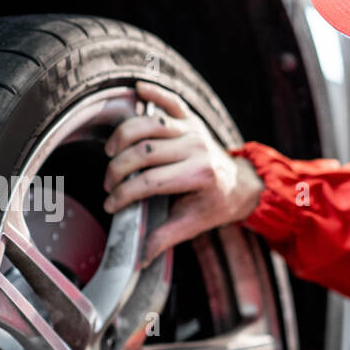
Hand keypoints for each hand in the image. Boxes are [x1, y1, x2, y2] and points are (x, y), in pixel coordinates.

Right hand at [103, 81, 265, 260]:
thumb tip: (139, 259)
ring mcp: (193, 129)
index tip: (111, 204)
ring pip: (147, 124)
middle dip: (117, 170)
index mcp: (199, 176)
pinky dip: (152, 91)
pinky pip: (169, 99)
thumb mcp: (193, 224)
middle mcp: (196, 148)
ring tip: (110, 154)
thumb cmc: (214, 204)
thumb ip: (165, 238)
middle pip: (142, 153)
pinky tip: (135, 90)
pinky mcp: (190, 117)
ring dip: (122, 137)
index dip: (124, 194)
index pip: (150, 183)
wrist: (240, 184)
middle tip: (109, 184)